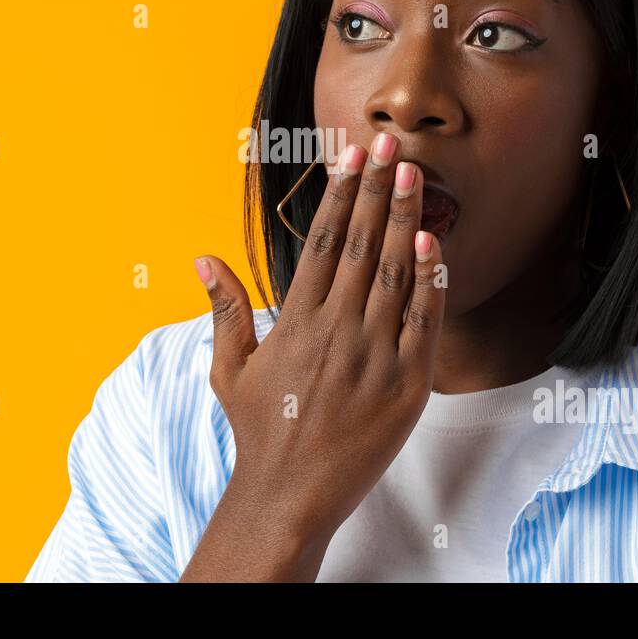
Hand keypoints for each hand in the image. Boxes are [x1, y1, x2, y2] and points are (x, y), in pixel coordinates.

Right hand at [194, 131, 446, 550]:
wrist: (291, 494)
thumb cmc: (259, 429)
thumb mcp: (229, 367)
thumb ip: (222, 307)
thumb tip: (202, 257)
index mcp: (296, 321)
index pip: (325, 241)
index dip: (341, 193)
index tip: (352, 155)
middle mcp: (337, 330)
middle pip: (364, 244)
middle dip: (378, 188)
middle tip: (391, 143)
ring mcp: (375, 355)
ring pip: (397, 272)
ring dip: (407, 218)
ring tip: (415, 175)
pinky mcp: (408, 383)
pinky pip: (424, 320)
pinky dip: (431, 280)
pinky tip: (435, 242)